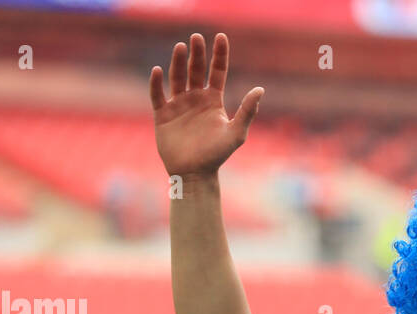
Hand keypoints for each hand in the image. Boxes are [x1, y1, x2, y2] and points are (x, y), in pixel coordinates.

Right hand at [149, 32, 263, 178]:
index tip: (220, 37)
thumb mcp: (236, 133)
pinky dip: (156, 83)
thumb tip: (260, 89)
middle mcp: (196, 98)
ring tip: (180, 47)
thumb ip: (247, 111)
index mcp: (213, 100)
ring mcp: (178, 105)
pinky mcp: (162, 114)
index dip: (219, 54)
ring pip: (177, 77)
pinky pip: (157, 94)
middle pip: (196, 69)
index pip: (217, 71)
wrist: (194, 174)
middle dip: (197, 53)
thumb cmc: (217, 155)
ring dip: (177, 62)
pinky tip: (158, 71)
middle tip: (196, 37)